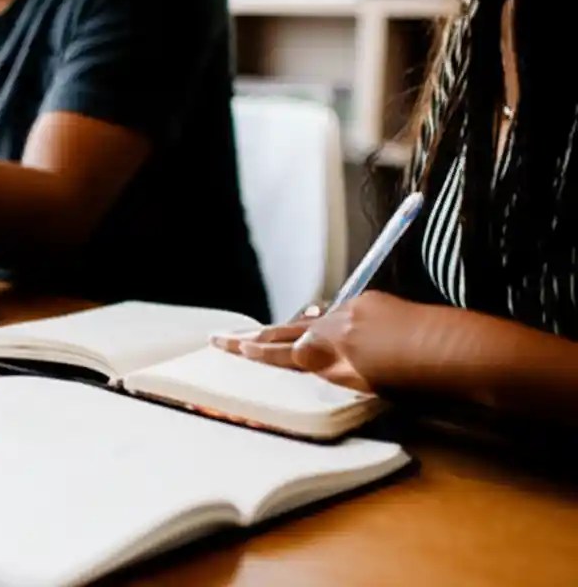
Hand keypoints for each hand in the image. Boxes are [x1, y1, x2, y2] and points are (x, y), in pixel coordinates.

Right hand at [210, 291, 422, 392]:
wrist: (458, 349)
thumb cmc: (414, 377)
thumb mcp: (364, 384)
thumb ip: (331, 371)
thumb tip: (306, 359)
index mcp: (329, 345)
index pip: (282, 350)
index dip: (255, 350)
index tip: (233, 345)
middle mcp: (336, 321)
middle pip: (290, 329)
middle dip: (259, 335)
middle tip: (231, 337)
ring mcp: (357, 308)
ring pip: (314, 319)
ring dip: (293, 329)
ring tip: (271, 335)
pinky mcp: (375, 303)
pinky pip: (339, 313)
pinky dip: (326, 324)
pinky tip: (329, 329)